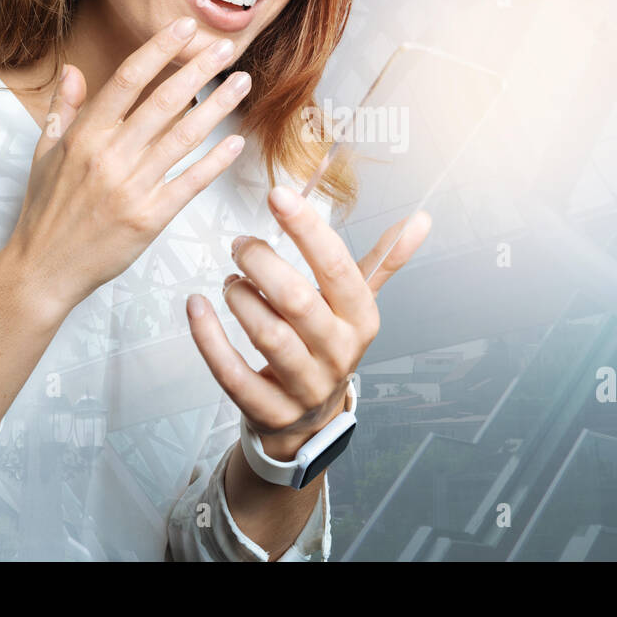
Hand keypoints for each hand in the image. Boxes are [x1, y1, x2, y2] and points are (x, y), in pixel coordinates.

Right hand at [1, 16, 250, 314]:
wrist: (43, 269)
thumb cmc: (45, 211)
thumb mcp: (44, 154)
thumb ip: (63, 110)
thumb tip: (75, 71)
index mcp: (84, 136)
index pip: (128, 79)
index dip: (159, 50)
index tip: (184, 29)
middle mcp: (109, 156)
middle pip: (163, 102)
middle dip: (198, 71)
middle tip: (225, 49)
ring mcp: (132, 187)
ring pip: (183, 137)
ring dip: (216, 107)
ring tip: (240, 84)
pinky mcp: (149, 218)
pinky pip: (190, 182)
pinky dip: (215, 162)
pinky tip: (236, 142)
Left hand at [185, 185, 431, 460]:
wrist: (312, 422)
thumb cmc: (329, 345)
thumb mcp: (358, 305)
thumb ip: (384, 261)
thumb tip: (421, 220)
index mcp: (361, 320)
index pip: (339, 268)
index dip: (307, 230)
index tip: (278, 195)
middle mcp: (337, 353)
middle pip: (298, 302)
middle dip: (262, 264)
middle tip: (240, 244)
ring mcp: (304, 386)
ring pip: (268, 338)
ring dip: (240, 299)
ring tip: (230, 280)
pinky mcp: (268, 409)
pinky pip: (233, 374)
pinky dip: (209, 338)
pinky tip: (196, 306)